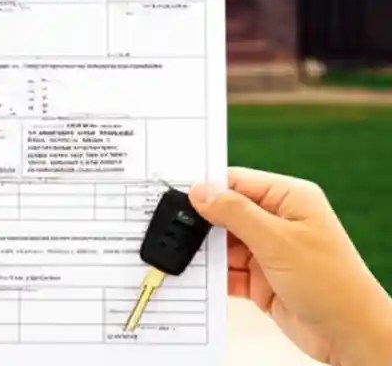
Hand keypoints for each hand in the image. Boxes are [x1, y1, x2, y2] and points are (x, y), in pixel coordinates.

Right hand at [191, 167, 391, 365]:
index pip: (237, 182)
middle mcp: (278, 221)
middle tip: (168, 228)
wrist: (351, 336)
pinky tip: (195, 278)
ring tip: (177, 256)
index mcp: (289, 198)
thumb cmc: (331, 283)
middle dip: (201, 223)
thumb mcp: (278, 240)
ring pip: (223, 244)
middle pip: (226, 213)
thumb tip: (200, 190)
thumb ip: (235, 213)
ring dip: (204, 252)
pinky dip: (212, 275)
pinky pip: (227, 271)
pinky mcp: (262, 279)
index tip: (173, 194)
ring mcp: (269, 251)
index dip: (206, 187)